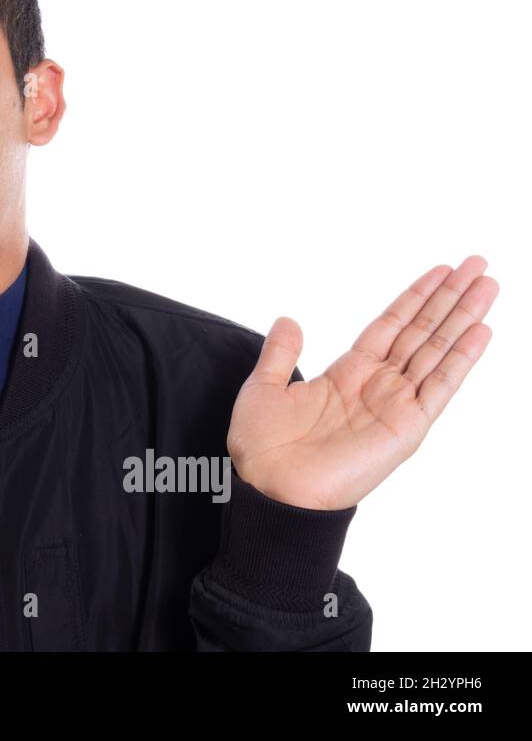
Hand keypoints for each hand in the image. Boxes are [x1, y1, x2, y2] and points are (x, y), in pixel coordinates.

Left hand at [227, 255, 497, 509]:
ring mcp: (396, 404)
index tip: (440, 271)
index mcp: (347, 373)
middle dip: (450, 297)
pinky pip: (440, 387)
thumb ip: (280, 353)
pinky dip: (461, 359)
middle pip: (422, 331)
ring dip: (464, 317)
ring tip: (488, 285)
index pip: (391, 325)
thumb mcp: (263, 387)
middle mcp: (378, 385)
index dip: (416, 298)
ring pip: (437, 350)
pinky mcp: (407, 427)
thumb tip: (288, 320)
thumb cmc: (263, 448)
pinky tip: (481, 331)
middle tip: (477, 263)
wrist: (270, 488)